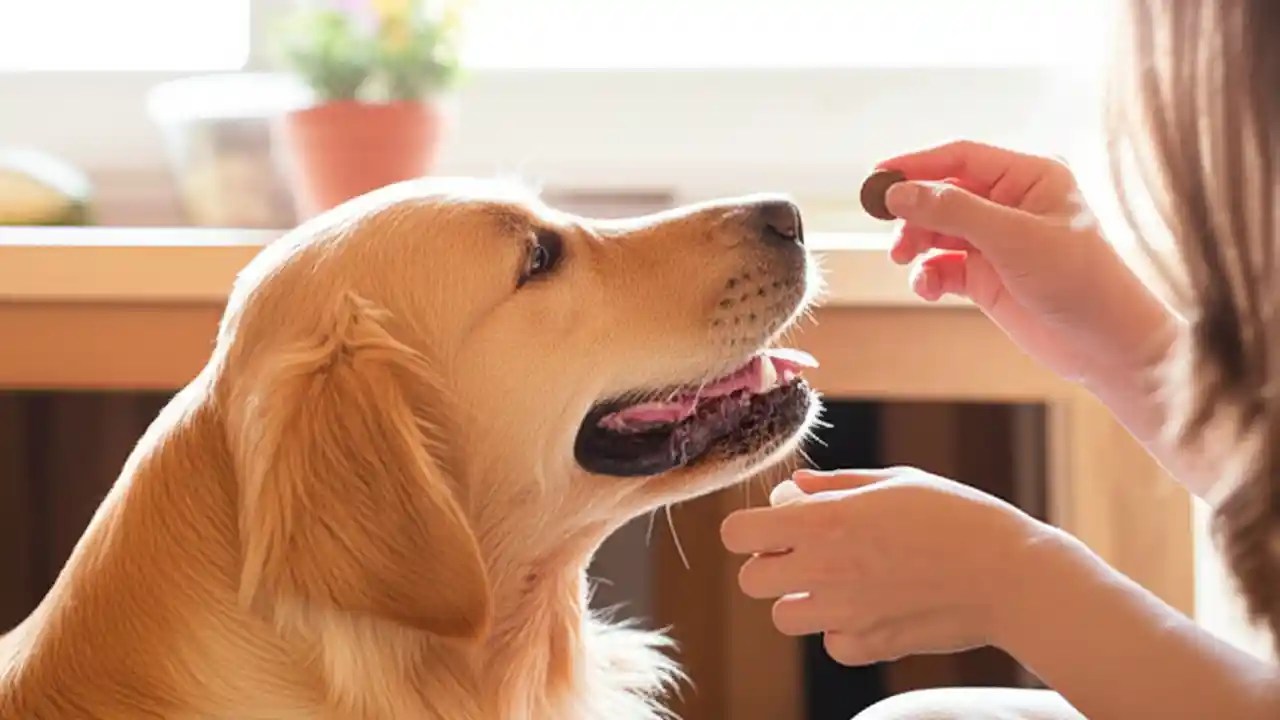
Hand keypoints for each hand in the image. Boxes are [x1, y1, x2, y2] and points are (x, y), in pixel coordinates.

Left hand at [720, 467, 1052, 666]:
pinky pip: (830, 644)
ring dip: (801, 601)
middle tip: (807, 554)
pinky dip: (844, 632)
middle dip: (770, 565)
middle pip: (750, 580)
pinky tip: (874, 609)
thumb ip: (835, 486)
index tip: (777, 524)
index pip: (736, 534)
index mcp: (824, 519)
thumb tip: (794, 488)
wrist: (1010, 574)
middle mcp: (824, 568)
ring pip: (783, 618)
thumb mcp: (895, 481)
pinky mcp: (869, 645)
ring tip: (841, 583)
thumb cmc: (957, 516)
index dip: (750, 529)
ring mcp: (844, 612)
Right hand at [877, 140, 1179, 387]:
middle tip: (889, 230)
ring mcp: (998, 242)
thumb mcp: (1013, 238)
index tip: (879, 177)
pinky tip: (927, 288)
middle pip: (944, 194)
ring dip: (916, 243)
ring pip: (938, 231)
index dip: (918, 165)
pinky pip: (943, 267)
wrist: (1106, 344)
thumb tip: (898, 193)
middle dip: (914, 212)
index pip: (962, 157)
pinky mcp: (988, 277)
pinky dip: (928, 275)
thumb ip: (953, 212)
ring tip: (904, 260)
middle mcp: (1012, 204)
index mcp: (1030, 177)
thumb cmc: (1079, 280)